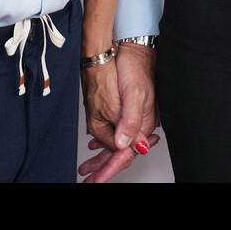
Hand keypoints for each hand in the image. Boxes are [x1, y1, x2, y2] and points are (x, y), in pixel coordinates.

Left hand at [78, 43, 159, 182]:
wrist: (132, 49)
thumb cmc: (135, 68)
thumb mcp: (133, 95)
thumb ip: (130, 121)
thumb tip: (125, 144)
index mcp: (142, 124)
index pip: (125, 154)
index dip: (110, 169)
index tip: (97, 180)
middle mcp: (137, 124)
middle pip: (120, 154)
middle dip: (104, 168)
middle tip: (89, 179)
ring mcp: (130, 118)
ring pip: (115, 146)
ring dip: (101, 158)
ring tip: (87, 169)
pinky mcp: (124, 111)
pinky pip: (114, 134)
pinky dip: (103, 143)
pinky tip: (95, 146)